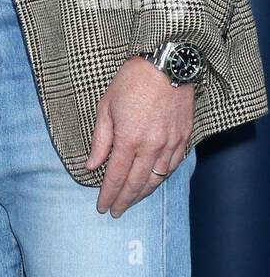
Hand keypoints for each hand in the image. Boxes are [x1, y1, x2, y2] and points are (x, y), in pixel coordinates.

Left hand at [84, 57, 194, 216]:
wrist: (167, 64)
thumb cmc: (132, 81)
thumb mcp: (106, 106)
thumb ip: (100, 140)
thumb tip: (91, 165)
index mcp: (128, 139)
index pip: (116, 176)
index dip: (108, 194)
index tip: (102, 207)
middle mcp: (151, 147)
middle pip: (136, 183)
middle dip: (124, 200)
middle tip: (116, 212)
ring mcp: (170, 144)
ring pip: (156, 179)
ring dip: (143, 193)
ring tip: (132, 201)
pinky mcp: (184, 138)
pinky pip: (173, 166)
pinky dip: (161, 178)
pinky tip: (154, 182)